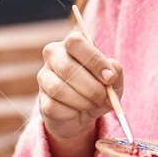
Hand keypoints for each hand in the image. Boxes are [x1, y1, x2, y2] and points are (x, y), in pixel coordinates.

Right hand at [36, 26, 124, 145]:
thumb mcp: (113, 80)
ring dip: (82, 101)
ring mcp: (44, 76)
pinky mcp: (42, 99)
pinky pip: (55, 106)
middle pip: (67, 68)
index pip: (76, 42)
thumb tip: (110, 74)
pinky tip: (77, 111)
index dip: (94, 60)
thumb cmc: (98, 88)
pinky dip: (72, 112)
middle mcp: (53, 54)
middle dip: (91, 87)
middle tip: (104, 97)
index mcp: (72, 43)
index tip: (109, 78)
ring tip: (93, 104)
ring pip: (59, 89)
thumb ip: (115, 72)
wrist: (82, 114)